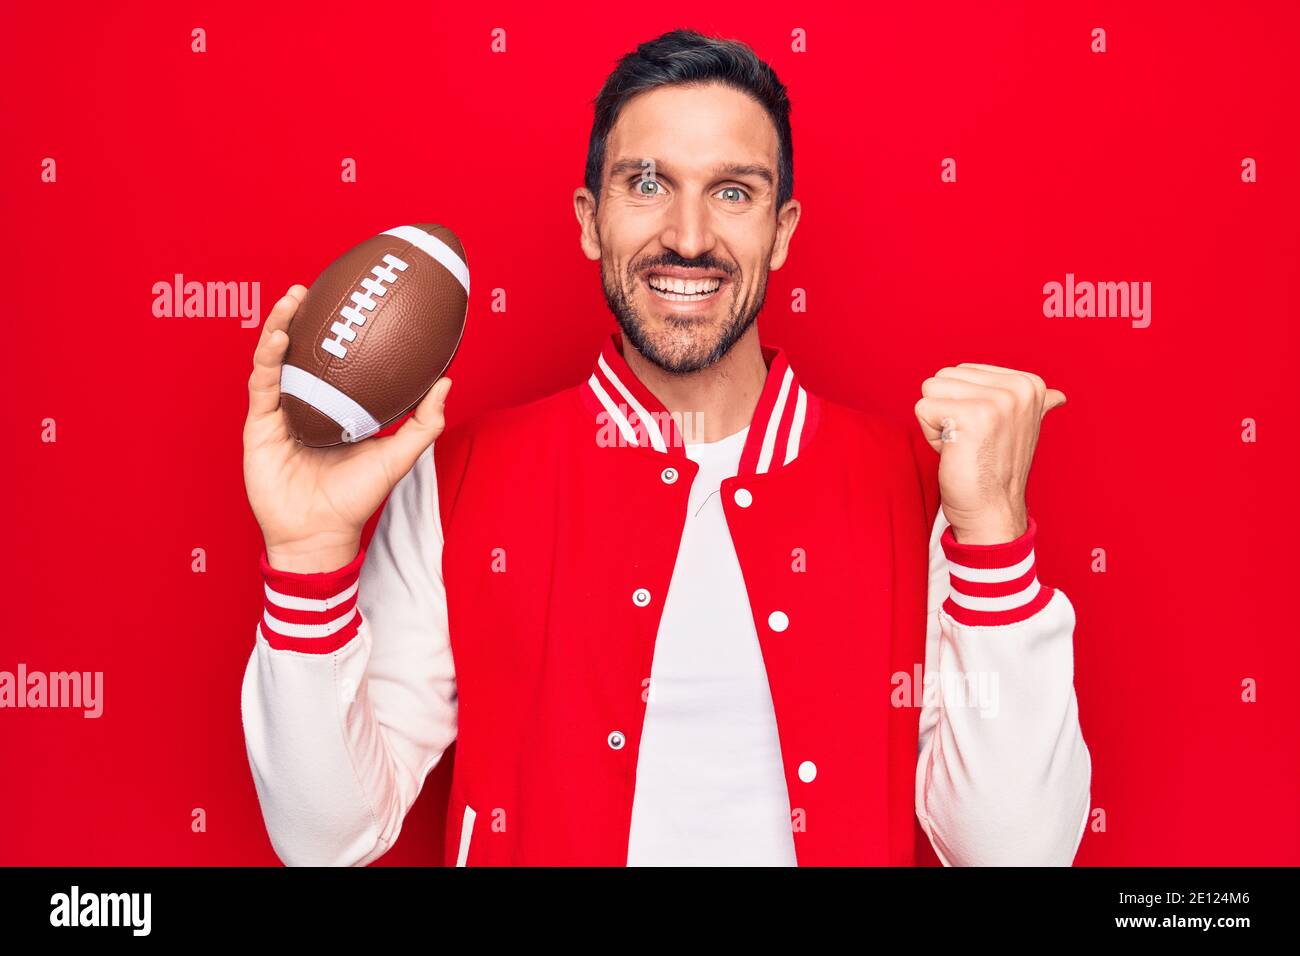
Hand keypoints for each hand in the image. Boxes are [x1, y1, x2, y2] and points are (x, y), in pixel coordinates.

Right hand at [243, 286, 452, 571]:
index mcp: (335, 407)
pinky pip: (262, 383)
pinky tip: (280, 335)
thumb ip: (425, 421)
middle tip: (319, 286)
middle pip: (303, 353)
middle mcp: (307, 403)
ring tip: (295, 296)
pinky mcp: (260, 424)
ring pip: (277, 359)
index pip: (337, 362)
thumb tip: (447, 381)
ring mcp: (281, 411)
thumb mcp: (399, 455)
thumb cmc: (357, 498)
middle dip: (306, 316)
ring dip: (282, 324)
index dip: (341, 331)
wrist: (320, 533)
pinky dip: (269, 356)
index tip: (355, 299)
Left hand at [914, 363, 1064, 544]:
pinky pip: (923, 409)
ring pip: (931, 389)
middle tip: (970, 442)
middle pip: (943, 376)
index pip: (961, 371)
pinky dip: (930, 435)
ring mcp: (998, 400)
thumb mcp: (1021, 430)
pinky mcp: (972, 415)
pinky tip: (955, 452)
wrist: (992, 512)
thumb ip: (1034, 406)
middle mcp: (1018, 387)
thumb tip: (1057, 396)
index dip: (960, 403)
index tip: (983, 433)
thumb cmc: (996, 471)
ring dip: (937, 422)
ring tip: (964, 446)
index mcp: (1029, 384)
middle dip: (945, 411)